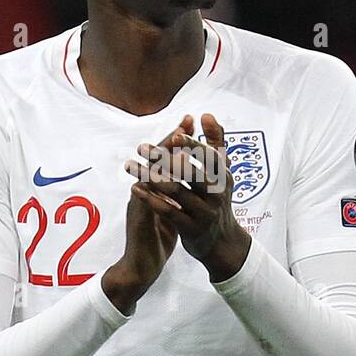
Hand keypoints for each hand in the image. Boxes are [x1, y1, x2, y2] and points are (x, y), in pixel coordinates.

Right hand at [101, 119, 185, 313]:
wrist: (141, 266)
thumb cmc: (157, 238)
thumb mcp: (172, 211)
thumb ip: (178, 191)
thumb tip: (191, 175)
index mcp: (153, 188)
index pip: (165, 158)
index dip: (177, 140)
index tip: (190, 122)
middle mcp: (144, 191)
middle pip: (155, 160)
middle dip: (171, 140)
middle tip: (185, 122)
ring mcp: (139, 204)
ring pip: (150, 176)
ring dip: (164, 159)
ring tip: (179, 143)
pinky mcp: (139, 220)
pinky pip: (147, 200)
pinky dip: (157, 188)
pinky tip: (168, 179)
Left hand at [126, 112, 250, 282]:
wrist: (222, 242)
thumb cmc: (217, 198)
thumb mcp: (222, 171)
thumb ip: (216, 142)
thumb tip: (205, 113)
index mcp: (224, 175)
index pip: (209, 156)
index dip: (193, 145)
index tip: (174, 133)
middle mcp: (217, 193)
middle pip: (191, 172)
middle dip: (165, 158)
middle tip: (141, 147)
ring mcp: (205, 212)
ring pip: (177, 192)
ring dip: (151, 177)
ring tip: (131, 166)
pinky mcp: (192, 229)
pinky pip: (169, 212)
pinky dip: (151, 199)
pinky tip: (135, 188)